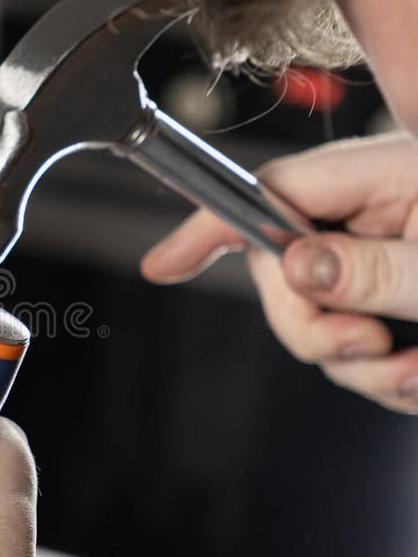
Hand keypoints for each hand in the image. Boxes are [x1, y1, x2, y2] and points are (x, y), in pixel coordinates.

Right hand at [141, 132, 417, 412]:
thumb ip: (375, 268)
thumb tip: (297, 268)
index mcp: (377, 179)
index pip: (268, 195)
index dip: (206, 229)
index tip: (162, 265)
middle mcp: (366, 216)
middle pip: (280, 274)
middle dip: (314, 329)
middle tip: (370, 344)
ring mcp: (373, 260)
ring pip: (313, 322)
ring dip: (360, 367)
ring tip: (416, 369)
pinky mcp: (385, 301)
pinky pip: (349, 350)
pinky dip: (382, 377)